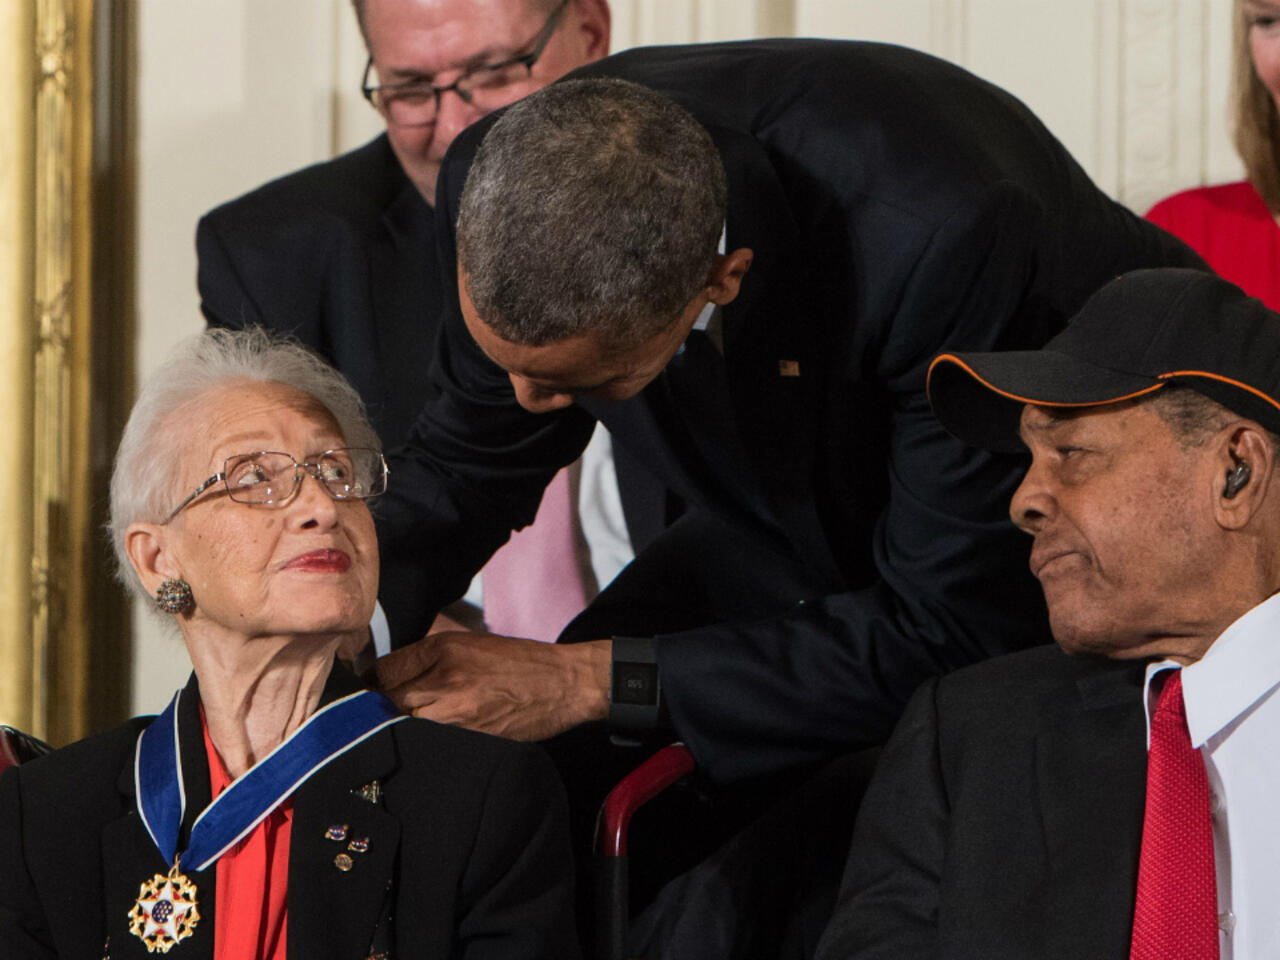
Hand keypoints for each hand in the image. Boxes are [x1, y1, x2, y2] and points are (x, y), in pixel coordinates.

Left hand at [373, 632, 610, 740]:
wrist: (564, 684)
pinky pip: (430, 744)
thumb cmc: (518, 662)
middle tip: (380, 716)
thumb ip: (429, 657)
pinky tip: (430, 743)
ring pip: (404, 726)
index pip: (382, 671)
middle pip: (386, 701)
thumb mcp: (471, 643)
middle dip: (380, 709)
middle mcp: (445, 678)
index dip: (370, 684)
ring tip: (404, 731)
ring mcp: (457, 712)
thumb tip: (388, 676)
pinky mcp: (470, 738)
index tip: (369, 693)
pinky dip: (425, 745)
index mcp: (443, 649)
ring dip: (401, 729)